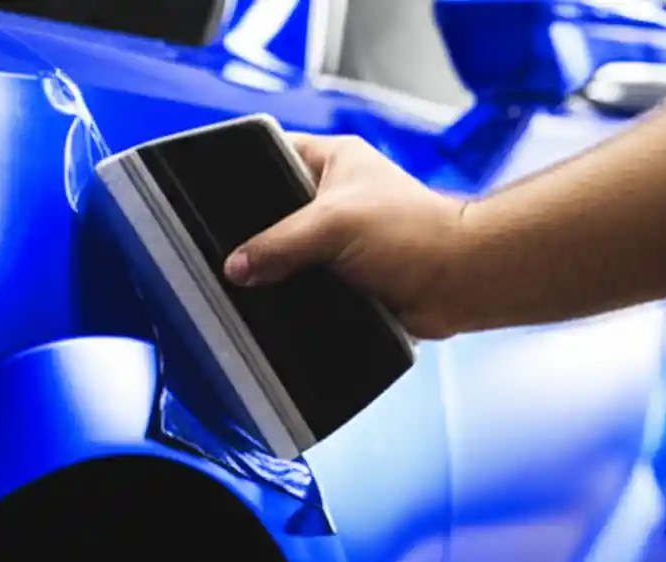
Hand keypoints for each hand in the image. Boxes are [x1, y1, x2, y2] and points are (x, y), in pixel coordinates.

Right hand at [223, 133, 467, 338]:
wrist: (457, 283)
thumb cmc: (412, 234)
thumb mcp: (333, 225)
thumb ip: (278, 243)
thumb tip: (237, 267)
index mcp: (334, 161)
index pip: (273, 152)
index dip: (241, 170)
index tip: (208, 195)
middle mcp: (334, 197)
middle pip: (273, 210)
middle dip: (253, 232)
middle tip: (222, 248)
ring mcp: (339, 238)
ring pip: (287, 252)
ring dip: (273, 270)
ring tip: (241, 282)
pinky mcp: (344, 276)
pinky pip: (304, 283)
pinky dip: (291, 295)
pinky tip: (269, 305)